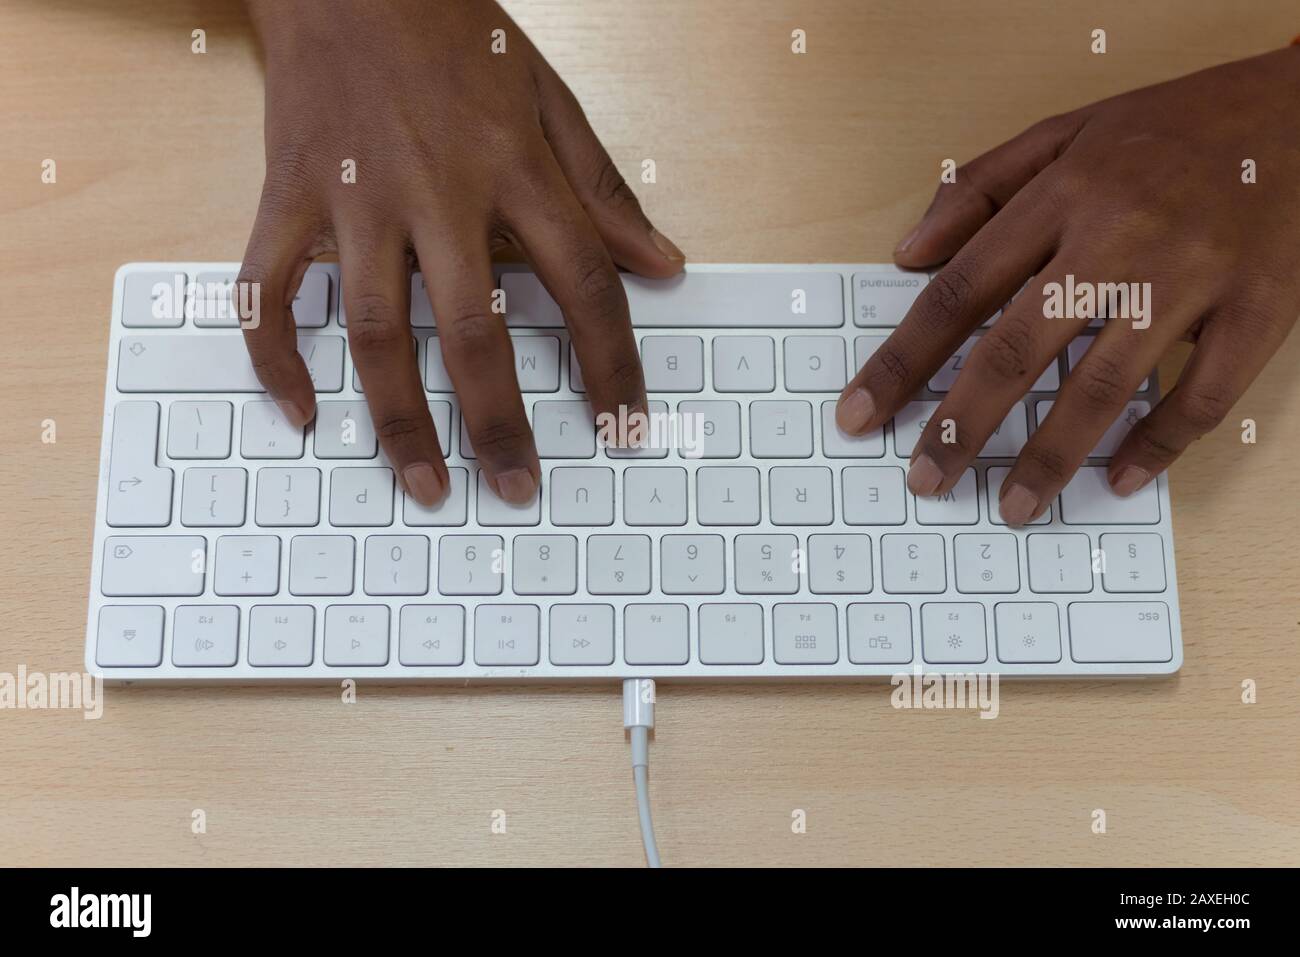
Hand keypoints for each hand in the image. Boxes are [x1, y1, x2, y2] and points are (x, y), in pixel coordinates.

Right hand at [236, 0, 683, 504]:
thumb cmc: (452, 27)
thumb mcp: (550, 95)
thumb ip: (604, 188)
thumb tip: (662, 264)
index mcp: (514, 168)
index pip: (583, 285)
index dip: (611, 365)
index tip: (623, 425)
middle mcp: (437, 193)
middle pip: (474, 333)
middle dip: (500, 424)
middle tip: (517, 489)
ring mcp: (355, 200)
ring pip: (373, 333)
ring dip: (397, 421)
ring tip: (425, 483)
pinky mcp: (287, 195)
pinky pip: (266, 291)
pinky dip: (273, 358)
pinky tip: (302, 414)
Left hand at [836, 47, 1299, 523]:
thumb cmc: (1175, 126)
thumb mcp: (1066, 130)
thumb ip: (980, 185)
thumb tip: (907, 252)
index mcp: (1062, 196)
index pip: (958, 292)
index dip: (902, 361)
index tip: (860, 414)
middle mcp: (1117, 239)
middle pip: (1017, 348)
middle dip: (959, 424)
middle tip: (923, 478)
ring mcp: (1191, 279)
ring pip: (1104, 385)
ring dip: (1050, 455)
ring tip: (1012, 507)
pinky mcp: (1258, 309)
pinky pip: (1204, 394)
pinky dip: (1161, 444)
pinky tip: (1121, 480)